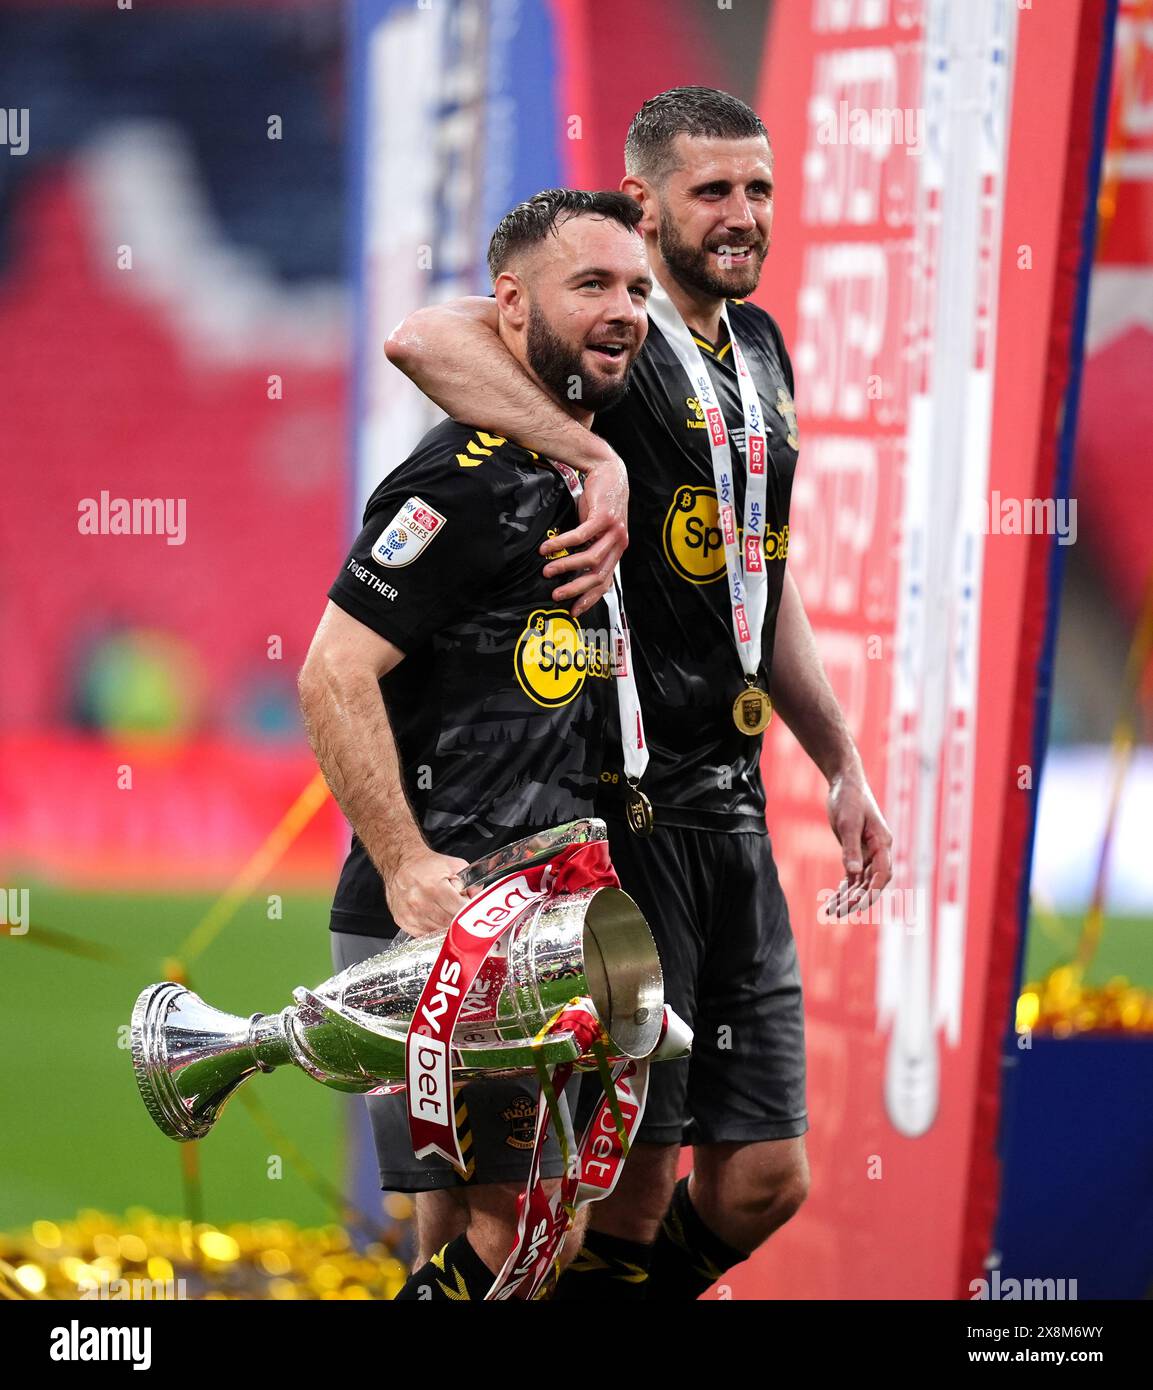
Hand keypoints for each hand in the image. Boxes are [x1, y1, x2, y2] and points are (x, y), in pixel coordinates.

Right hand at [385, 847, 471, 936]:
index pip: (459, 910)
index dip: (469, 913)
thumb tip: (479, 898)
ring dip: (446, 925)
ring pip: (438, 932)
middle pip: (450, 924)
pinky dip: (434, 928)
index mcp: (434, 887)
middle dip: (459, 920)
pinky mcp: (404, 922)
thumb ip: (471, 882)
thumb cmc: (426, 865)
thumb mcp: (454, 866)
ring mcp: (410, 914)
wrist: (401, 864)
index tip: (473, 912)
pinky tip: (434, 916)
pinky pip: (426, 934)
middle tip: (460, 911)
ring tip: (445, 910)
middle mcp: (420, 902)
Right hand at [541, 449, 628, 619]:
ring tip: (547, 570)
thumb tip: (568, 568)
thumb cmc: (598, 503)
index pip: (605, 583)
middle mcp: (618, 544)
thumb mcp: (595, 531)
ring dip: (566, 566)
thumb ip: (588, 548)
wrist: (608, 472)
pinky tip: (547, 549)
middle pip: (598, 575)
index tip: (573, 610)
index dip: (589, 598)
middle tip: (557, 596)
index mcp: (616, 551)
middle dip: (576, 589)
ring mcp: (613, 531)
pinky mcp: (604, 518)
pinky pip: (581, 536)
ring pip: (590, 558)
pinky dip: (562, 544)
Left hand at [823, 768, 893, 918]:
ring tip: (831, 912)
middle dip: (856, 900)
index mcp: (882, 844)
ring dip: (848, 897)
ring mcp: (868, 852)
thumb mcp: (847, 823)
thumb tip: (853, 872)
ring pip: (861, 882)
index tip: (859, 906)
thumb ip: (850, 848)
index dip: (872, 892)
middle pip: (872, 883)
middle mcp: (879, 851)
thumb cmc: (849, 799)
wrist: (845, 782)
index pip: (882, 874)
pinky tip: (833, 900)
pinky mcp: (856, 851)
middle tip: (838, 913)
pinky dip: (844, 888)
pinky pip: (853, 875)